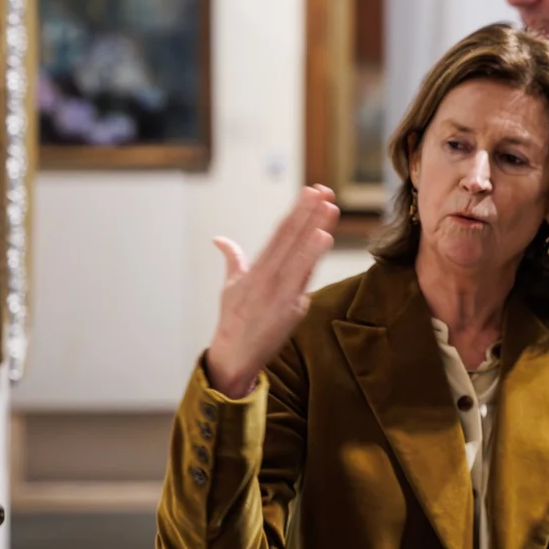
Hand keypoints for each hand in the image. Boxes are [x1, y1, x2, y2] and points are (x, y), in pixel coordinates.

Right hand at [205, 185, 339, 397]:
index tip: (310, 192)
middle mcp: (268, 277)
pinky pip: (304, 279)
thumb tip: (220, 240)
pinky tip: (323, 240)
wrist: (235, 357)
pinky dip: (313, 259)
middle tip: (324, 191)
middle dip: (309, 213)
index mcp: (256, 269)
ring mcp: (280, 292)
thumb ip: (233, 260)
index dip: (296, 212)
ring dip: (315, 229)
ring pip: (300, 255)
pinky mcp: (291, 308)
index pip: (280, 233)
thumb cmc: (234, 321)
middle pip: (291, 239)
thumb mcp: (230, 287)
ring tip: (329, 209)